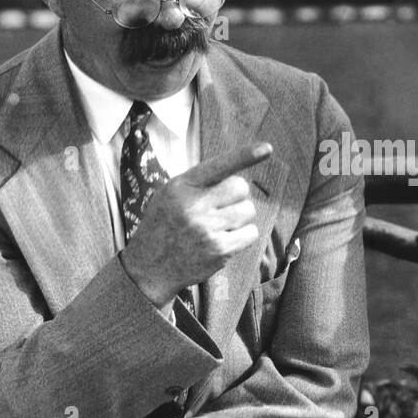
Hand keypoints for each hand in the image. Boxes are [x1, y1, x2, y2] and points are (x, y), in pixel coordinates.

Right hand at [120, 141, 272, 305]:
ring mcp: (207, 230)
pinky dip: (243, 235)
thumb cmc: (164, 225)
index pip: (218, 166)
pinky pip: (251, 233)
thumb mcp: (169, 194)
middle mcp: (193, 206)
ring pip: (248, 210)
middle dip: (236, 195)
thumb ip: (198, 182)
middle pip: (240, 187)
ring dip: (240, 216)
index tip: (267, 148)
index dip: (244, 155)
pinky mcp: (219, 251)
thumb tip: (237, 177)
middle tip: (219, 206)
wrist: (150, 268)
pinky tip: (223, 239)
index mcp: (180, 187)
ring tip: (218, 225)